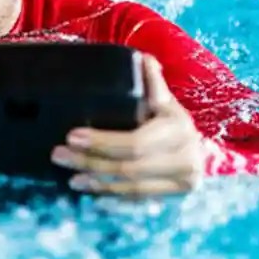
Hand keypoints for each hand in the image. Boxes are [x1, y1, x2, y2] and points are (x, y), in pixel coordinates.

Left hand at [51, 54, 204, 197]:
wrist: (198, 149)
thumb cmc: (170, 120)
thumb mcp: (164, 100)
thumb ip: (152, 82)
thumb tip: (141, 57)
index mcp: (178, 128)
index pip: (135, 142)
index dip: (101, 142)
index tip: (71, 136)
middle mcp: (186, 157)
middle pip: (129, 167)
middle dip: (90, 162)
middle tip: (59, 155)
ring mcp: (183, 181)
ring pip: (132, 187)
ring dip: (97, 184)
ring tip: (71, 178)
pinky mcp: (175, 198)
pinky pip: (138, 200)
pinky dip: (113, 195)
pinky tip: (92, 192)